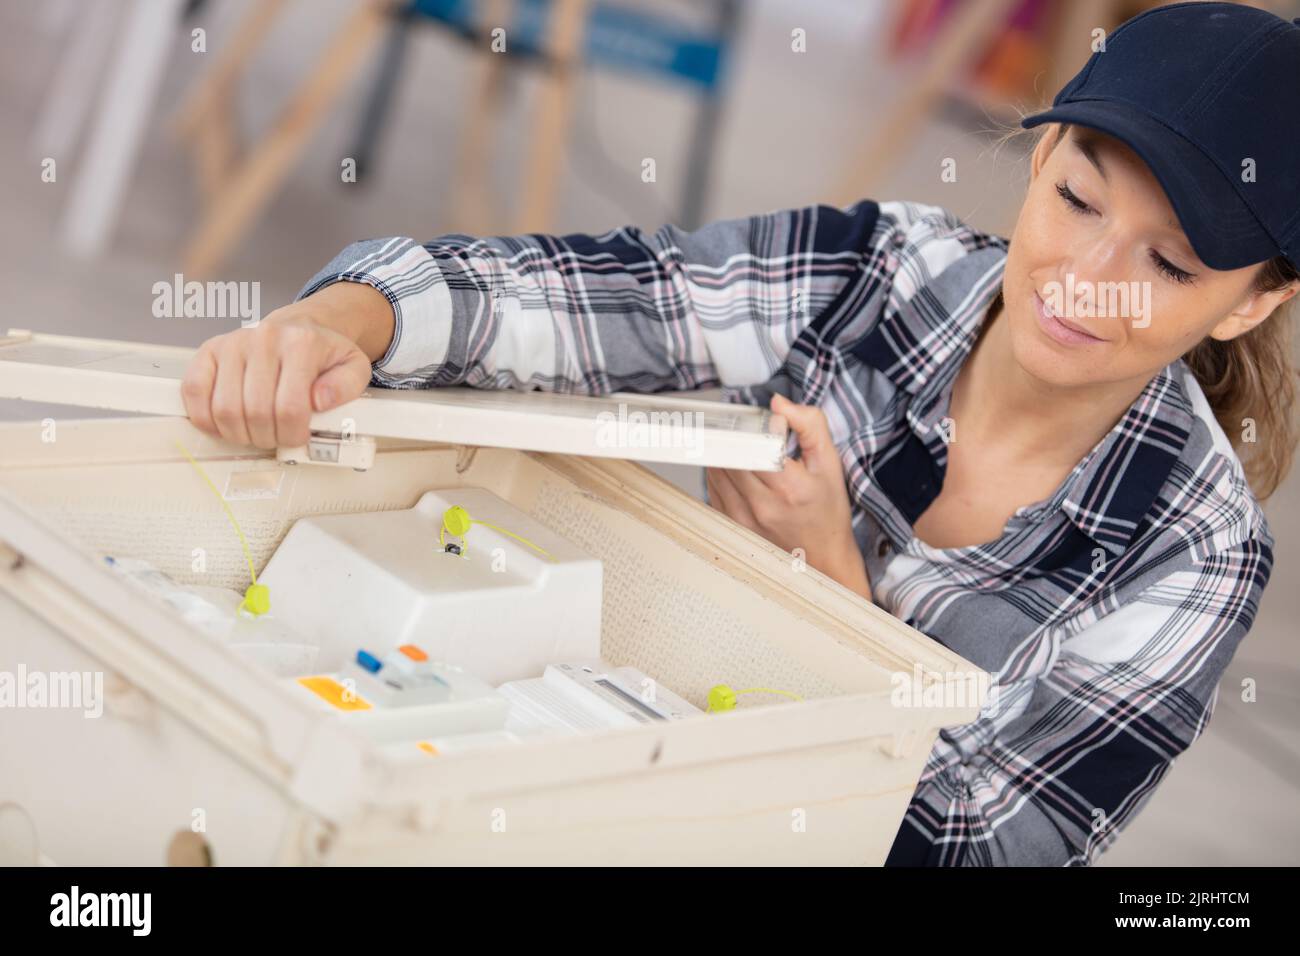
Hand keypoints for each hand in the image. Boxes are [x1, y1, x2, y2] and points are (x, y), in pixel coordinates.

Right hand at [180, 281, 393, 448]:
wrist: (300, 326)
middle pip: (255, 412)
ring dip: (239, 433)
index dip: (292, 434)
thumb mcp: (353, 367)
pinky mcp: (209, 350)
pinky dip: (205, 417)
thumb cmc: (324, 353)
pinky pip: (193, 391)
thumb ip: (346, 385)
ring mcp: (232, 343)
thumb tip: (319, 400)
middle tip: (276, 437)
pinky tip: (226, 423)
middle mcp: (263, 339)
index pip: (289, 407)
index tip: (297, 438)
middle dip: (267, 437)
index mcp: (301, 343)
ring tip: (256, 431)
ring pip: (224, 408)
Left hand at [705, 394, 870, 598]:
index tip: (754, 420)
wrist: (823, 557)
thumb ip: (809, 425)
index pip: (752, 445)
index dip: (748, 426)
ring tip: (740, 446)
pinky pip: (713, 488)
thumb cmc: (827, 510)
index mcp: (789, 487)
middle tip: (744, 428)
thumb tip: (778, 403)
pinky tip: (735, 467)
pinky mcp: (732, 525)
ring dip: (724, 452)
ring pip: (716, 470)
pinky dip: (719, 472)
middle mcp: (762, 505)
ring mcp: (743, 518)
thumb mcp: (829, 463)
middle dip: (734, 436)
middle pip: (729, 455)